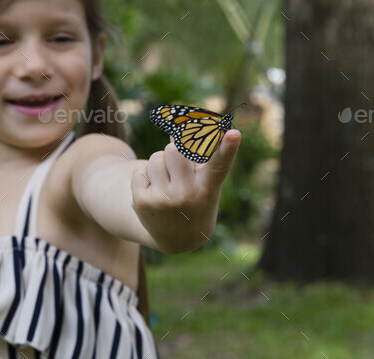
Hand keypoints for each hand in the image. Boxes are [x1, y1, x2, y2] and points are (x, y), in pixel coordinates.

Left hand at [131, 129, 240, 253]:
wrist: (178, 239)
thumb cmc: (196, 199)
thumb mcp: (204, 182)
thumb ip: (197, 156)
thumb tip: (175, 133)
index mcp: (208, 189)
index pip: (219, 165)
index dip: (228, 148)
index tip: (234, 133)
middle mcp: (187, 196)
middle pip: (174, 150)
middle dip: (175, 153)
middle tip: (179, 169)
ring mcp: (163, 200)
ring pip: (156, 158)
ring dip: (160, 164)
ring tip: (168, 183)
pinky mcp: (142, 203)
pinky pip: (139, 170)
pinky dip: (145, 176)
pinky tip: (154, 190)